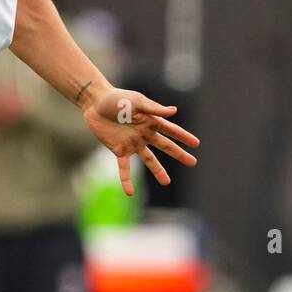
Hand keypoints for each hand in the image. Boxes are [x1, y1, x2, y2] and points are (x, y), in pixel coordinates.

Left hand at [80, 85, 198, 196]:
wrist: (95, 103)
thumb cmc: (117, 98)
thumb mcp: (137, 101)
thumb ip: (154, 108)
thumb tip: (174, 111)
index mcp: (151, 121)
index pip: (171, 130)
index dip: (183, 137)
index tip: (196, 144)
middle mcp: (144, 134)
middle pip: (165, 146)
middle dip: (179, 154)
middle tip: (193, 162)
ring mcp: (132, 143)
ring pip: (149, 160)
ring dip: (158, 171)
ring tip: (167, 182)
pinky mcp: (118, 150)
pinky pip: (124, 168)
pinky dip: (126, 180)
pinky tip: (129, 193)